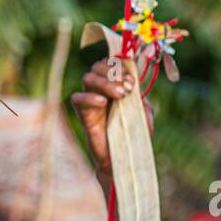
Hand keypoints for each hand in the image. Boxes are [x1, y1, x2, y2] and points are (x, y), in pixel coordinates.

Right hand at [69, 57, 153, 173]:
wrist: (125, 158)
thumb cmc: (134, 135)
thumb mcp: (143, 111)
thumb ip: (139, 94)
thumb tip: (135, 76)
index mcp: (116, 85)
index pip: (112, 62)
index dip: (121, 64)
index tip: (133, 78)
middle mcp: (101, 89)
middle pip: (98, 66)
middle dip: (114, 72)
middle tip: (127, 88)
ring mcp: (91, 101)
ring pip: (88, 77)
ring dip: (105, 82)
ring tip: (120, 95)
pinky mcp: (83, 115)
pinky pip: (77, 98)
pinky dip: (89, 97)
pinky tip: (103, 103)